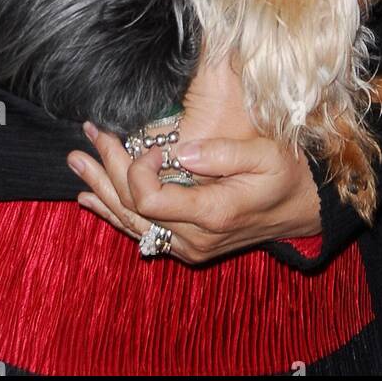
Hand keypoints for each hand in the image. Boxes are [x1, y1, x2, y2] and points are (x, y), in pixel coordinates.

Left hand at [66, 46, 321, 262]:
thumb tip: (182, 151)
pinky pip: (140, 232)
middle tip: (89, 134)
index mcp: (212, 213)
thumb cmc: (287, 175)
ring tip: (77, 161)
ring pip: (130, 222)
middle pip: (132, 208)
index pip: (149, 198)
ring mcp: (188, 246)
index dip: (137, 168)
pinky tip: (90, 198)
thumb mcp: (266, 155)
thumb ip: (224, 153)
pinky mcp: (186, 245)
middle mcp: (194, 238)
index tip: (147, 143)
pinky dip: (111, 213)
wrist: (304, 209)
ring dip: (101, 188)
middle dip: (107, 167)